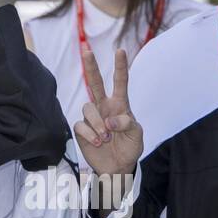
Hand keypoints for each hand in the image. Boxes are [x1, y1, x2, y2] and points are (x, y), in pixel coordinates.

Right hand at [73, 47, 143, 183]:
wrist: (117, 167)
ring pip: (88, 108)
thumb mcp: (137, 135)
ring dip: (97, 123)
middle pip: (95, 83)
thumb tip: (110, 120)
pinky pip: (81, 125)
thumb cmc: (129, 147)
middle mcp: (104, 107)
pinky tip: (97, 142)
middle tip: (86, 51)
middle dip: (90, 67)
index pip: (120, 83)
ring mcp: (92, 117)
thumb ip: (128, 123)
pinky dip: (90, 134)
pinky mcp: (81, 129)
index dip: (120, 67)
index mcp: (120, 105)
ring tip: (105, 137)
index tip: (120, 51)